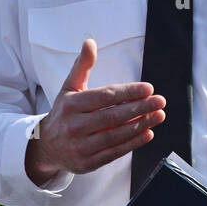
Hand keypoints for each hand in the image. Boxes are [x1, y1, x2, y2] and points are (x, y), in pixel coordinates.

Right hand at [24, 38, 166, 183]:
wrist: (46, 146)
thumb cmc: (64, 112)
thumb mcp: (69, 88)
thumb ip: (83, 66)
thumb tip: (90, 42)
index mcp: (71, 105)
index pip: (105, 97)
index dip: (128, 92)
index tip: (148, 88)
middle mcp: (74, 126)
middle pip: (113, 116)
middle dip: (140, 108)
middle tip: (160, 101)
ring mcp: (80, 146)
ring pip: (116, 135)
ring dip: (141, 125)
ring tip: (159, 115)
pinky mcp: (88, 163)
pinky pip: (115, 152)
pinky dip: (133, 143)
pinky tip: (148, 133)